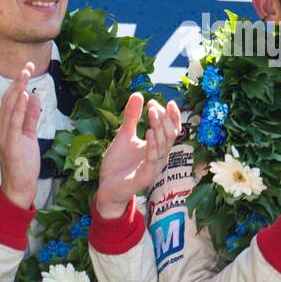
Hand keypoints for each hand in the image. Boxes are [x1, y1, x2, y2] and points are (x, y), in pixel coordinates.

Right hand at [0, 63, 41, 208]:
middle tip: (28, 65)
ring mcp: (4, 136)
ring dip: (19, 89)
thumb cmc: (23, 162)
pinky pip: (14, 123)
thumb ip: (31, 117)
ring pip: (10, 108)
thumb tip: (34, 97)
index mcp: (4, 125)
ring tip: (26, 74)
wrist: (19, 186)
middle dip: (19, 81)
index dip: (18, 83)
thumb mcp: (29, 135)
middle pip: (9, 99)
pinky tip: (25, 97)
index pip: (11, 99)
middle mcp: (1, 127)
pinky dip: (19, 109)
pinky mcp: (10, 145)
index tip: (28, 68)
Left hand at [96, 93, 182, 218]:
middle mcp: (160, 157)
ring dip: (159, 128)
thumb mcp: (124, 135)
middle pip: (170, 136)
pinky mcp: (146, 177)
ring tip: (152, 113)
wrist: (107, 187)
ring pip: (163, 146)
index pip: (172, 130)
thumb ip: (132, 117)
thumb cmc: (118, 164)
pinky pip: (152, 160)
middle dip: (164, 119)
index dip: (173, 117)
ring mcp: (154, 167)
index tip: (169, 102)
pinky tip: (148, 133)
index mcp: (157, 147)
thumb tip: (138, 94)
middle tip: (153, 105)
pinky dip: (152, 146)